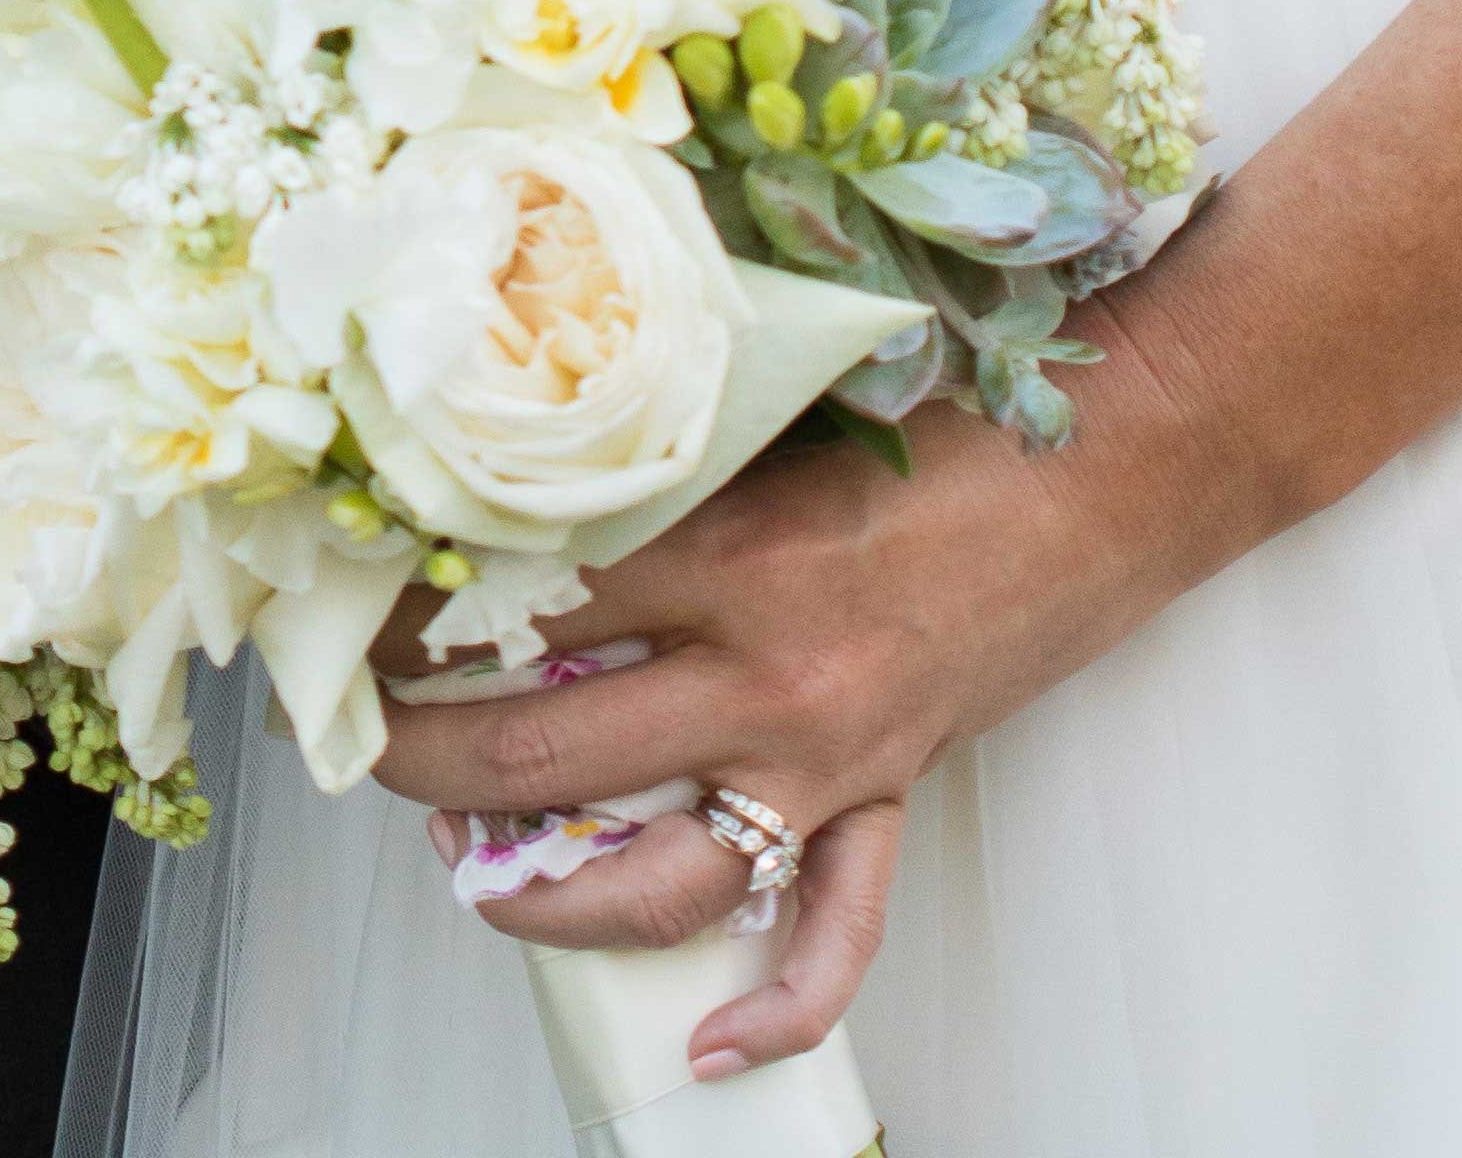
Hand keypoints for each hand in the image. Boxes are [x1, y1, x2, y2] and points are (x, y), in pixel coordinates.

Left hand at [373, 308, 1230, 1078]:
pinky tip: (709, 1048)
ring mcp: (830, 755)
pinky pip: (834, 935)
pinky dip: (776, 1007)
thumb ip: (662, 454)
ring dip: (547, 892)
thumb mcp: (776, 413)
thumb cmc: (944, 417)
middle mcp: (767, 671)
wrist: (1109, 470)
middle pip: (551, 749)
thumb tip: (518, 462)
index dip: (421, 610)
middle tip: (360, 739)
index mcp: (728, 549)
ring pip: (660, 873)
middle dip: (428, 757)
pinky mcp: (890, 796)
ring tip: (470, 876)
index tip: (352, 607)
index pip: (526, 600)